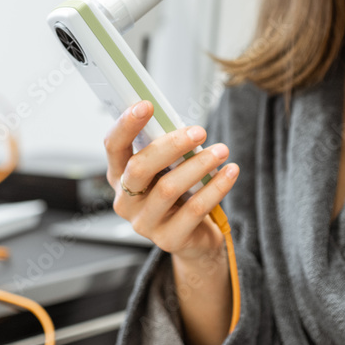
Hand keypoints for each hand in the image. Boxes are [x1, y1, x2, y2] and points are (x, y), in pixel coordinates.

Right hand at [104, 100, 238, 261]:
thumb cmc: (179, 194)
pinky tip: (230, 172)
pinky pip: (194, 209)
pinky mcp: (168, 240)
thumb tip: (183, 126)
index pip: (114, 146)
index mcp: (119, 176)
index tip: (146, 104)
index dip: (126, 124)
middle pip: (140, 167)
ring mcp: (144, 223)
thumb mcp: (167, 169)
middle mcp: (125, 201)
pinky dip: (216, 187)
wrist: (194, 239)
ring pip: (169, 188)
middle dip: (171, 145)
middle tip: (199, 131)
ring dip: (199, 164)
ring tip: (221, 150)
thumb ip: (166, 150)